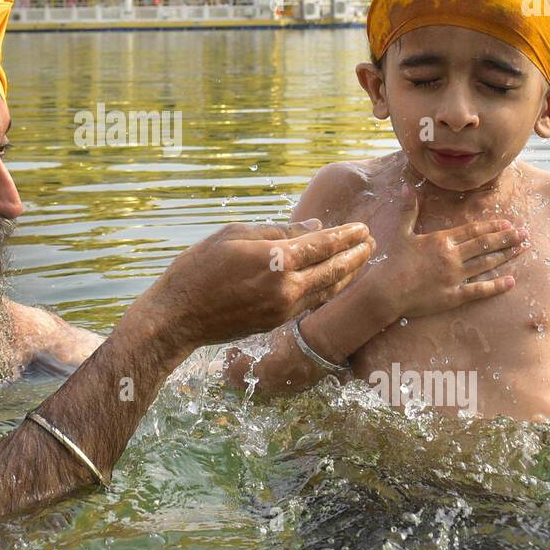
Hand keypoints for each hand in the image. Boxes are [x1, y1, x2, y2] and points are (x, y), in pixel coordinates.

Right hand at [134, 219, 373, 352]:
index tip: (361, 227)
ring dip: (347, 274)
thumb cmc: (199, 267)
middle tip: (371, 242)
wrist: (178, 316)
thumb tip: (313, 227)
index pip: (323, 244)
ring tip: (361, 260)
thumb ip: (277, 230)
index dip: (346, 236)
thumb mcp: (233, 234)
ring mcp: (283, 309)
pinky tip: (334, 280)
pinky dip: (328, 289)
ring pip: (327, 290)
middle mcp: (285, 287)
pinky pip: (312, 303)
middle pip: (333, 269)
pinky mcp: (277, 322)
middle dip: (356, 255)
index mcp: (275, 259)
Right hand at [376, 184, 520, 321]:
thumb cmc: (393, 262)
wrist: (386, 291)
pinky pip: (480, 289)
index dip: (492, 226)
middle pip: (485, 245)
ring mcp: (455, 276)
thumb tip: (408, 186)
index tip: (508, 223)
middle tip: (525, 234)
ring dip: (506, 256)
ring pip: (487, 264)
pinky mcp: (454, 295)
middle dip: (507, 238)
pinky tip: (511, 281)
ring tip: (522, 250)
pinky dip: (497, 285)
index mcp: (441, 240)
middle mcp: (452, 256)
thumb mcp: (402, 233)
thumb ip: (409, 210)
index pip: (473, 230)